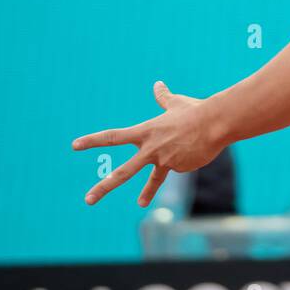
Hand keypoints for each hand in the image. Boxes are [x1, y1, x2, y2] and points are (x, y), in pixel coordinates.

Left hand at [72, 81, 223, 206]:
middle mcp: (150, 149)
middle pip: (123, 172)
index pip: (113, 136)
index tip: (74, 145)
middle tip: (88, 199)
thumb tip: (158, 85)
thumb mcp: (176, 103)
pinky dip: (187, 158)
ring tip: (140, 204)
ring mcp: (164, 161)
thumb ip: (164, 98)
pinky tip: (197, 149)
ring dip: (146, 193)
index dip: (92, 140)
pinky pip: (180, 166)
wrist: (215, 124)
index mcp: (145, 132)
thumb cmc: (195, 110)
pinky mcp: (180, 168)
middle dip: (104, 187)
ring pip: (153, 180)